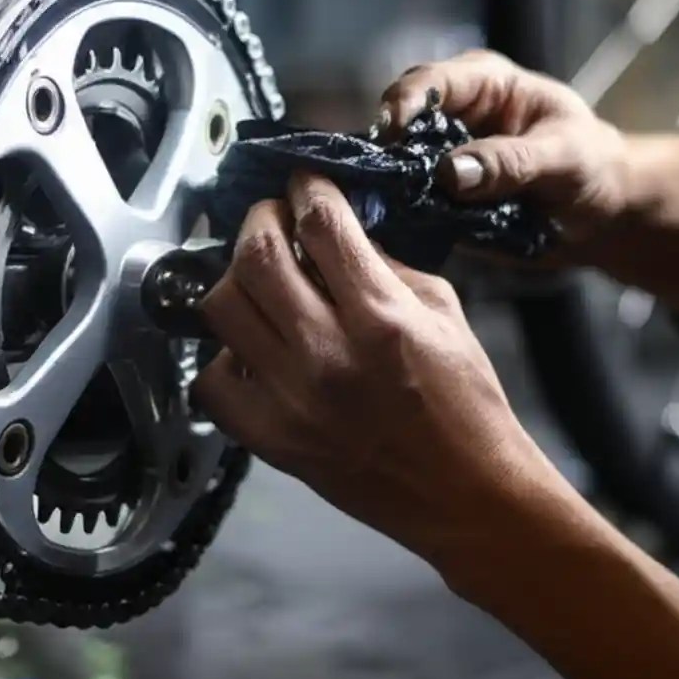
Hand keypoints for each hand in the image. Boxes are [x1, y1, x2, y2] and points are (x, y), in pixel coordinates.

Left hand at [195, 171, 571, 589]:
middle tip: (273, 219)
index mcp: (381, 317)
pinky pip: (211, 379)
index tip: (304, 184)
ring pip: (222, 307)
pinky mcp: (270, 438)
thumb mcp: (444, 313)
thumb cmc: (466, 407)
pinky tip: (253, 348)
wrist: (466, 495)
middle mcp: (328, 354)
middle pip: (256, 255)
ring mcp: (290, 399)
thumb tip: (336, 234)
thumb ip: (384, 267)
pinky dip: (224, 354)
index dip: (307, 188)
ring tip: (258, 278)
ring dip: (236, 278)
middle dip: (260, 220)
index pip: (321, 223)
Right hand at [380, 50, 630, 260]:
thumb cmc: (590, 165)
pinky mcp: (437, 199)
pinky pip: (406, 205)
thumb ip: (511, 162)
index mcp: (482, 84)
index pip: (429, 81)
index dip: (404, 102)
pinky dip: (400, 216)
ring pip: (394, 167)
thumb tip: (449, 174)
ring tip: (386, 207)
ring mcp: (438, 161)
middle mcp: (451, 118)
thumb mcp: (563, 157)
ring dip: (389, 188)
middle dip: (386, 149)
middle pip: (397, 122)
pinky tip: (398, 228)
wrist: (600, 214)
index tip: (392, 132)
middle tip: (380, 178)